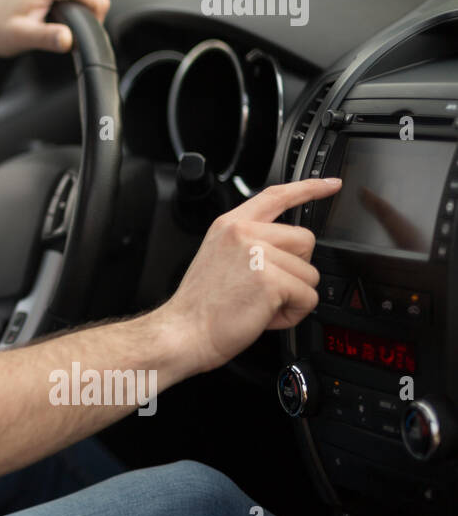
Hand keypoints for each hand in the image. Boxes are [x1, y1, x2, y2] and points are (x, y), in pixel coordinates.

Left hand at [0, 0, 111, 56]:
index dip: (90, 25)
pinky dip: (66, 11)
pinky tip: (44, 16)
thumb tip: (68, 39)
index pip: (98, 2)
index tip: (67, 37)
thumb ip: (47, 37)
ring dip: (71, 17)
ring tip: (44, 24)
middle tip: (49, 31)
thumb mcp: (22, 36)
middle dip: (79, 21)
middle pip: (92, 0)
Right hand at [158, 178, 342, 376]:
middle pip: (305, 240)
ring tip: (260, 304)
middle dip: (296, 268)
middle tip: (265, 288)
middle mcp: (243, 233)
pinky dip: (292, 314)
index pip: (276, 196)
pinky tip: (265, 316)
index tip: (330, 184)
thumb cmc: (201, 306)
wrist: (184, 331)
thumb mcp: (219, 257)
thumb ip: (249, 243)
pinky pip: (308, 297)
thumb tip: (285, 251)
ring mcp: (257, 254)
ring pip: (310, 272)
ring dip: (293, 295)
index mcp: (230, 225)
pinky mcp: (270, 280)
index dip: (308, 188)